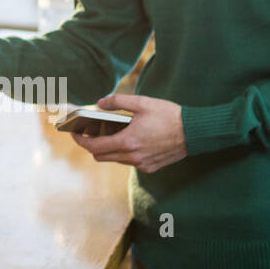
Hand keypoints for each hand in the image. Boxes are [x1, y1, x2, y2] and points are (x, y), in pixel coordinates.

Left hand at [70, 94, 186, 173]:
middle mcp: (133, 157)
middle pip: (101, 156)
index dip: (80, 140)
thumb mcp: (142, 103)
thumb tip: (99, 103)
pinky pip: (129, 161)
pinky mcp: (151, 167)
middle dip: (91, 144)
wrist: (196, 132)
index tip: (73, 133)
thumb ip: (117, 102)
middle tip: (88, 131)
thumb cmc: (169, 115)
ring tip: (108, 132)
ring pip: (115, 159)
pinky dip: (123, 152)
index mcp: (128, 142)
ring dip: (108, 148)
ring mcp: (143, 164)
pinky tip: (127, 138)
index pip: (94, 147)